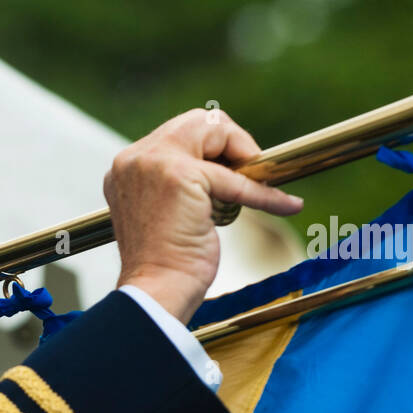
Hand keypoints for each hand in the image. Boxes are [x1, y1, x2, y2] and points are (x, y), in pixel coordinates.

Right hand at [103, 109, 302, 323]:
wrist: (156, 292)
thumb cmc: (163, 264)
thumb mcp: (162, 212)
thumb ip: (177, 184)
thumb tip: (222, 170)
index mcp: (125, 167)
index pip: (178, 133)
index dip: (212, 148)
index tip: (232, 174)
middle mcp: (133, 159)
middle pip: (197, 121)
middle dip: (232, 141)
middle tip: (250, 174)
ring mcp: (154, 163)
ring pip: (216, 131)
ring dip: (245, 157)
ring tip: (257, 187)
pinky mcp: (182, 176)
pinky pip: (238, 179)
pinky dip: (266, 195)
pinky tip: (288, 205)